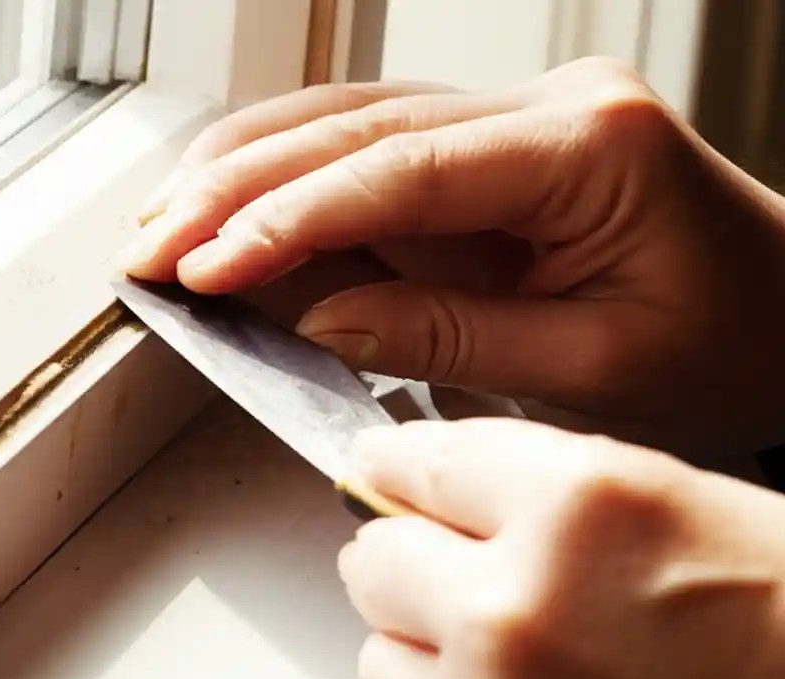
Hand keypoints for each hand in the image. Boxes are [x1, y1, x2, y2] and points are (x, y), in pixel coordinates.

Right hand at [122, 57, 784, 458]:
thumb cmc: (731, 347)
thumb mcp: (594, 371)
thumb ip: (447, 336)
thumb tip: (318, 315)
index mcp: (587, 146)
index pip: (401, 169)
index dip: (287, 216)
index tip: (204, 261)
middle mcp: (542, 108)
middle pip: (355, 127)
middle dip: (238, 187)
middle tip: (150, 242)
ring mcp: (510, 119)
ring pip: (345, 121)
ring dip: (244, 171)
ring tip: (162, 221)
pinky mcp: (482, 152)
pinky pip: (366, 151)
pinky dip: (287, 182)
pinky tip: (227, 206)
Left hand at [338, 419, 784, 678]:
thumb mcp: (671, 503)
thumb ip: (531, 485)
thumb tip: (416, 483)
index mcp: (580, 507)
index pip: (422, 462)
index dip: (399, 467)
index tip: (384, 473)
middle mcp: (519, 608)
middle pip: (375, 561)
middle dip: (413, 561)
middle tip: (469, 574)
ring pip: (378, 657)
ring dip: (424, 651)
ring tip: (518, 658)